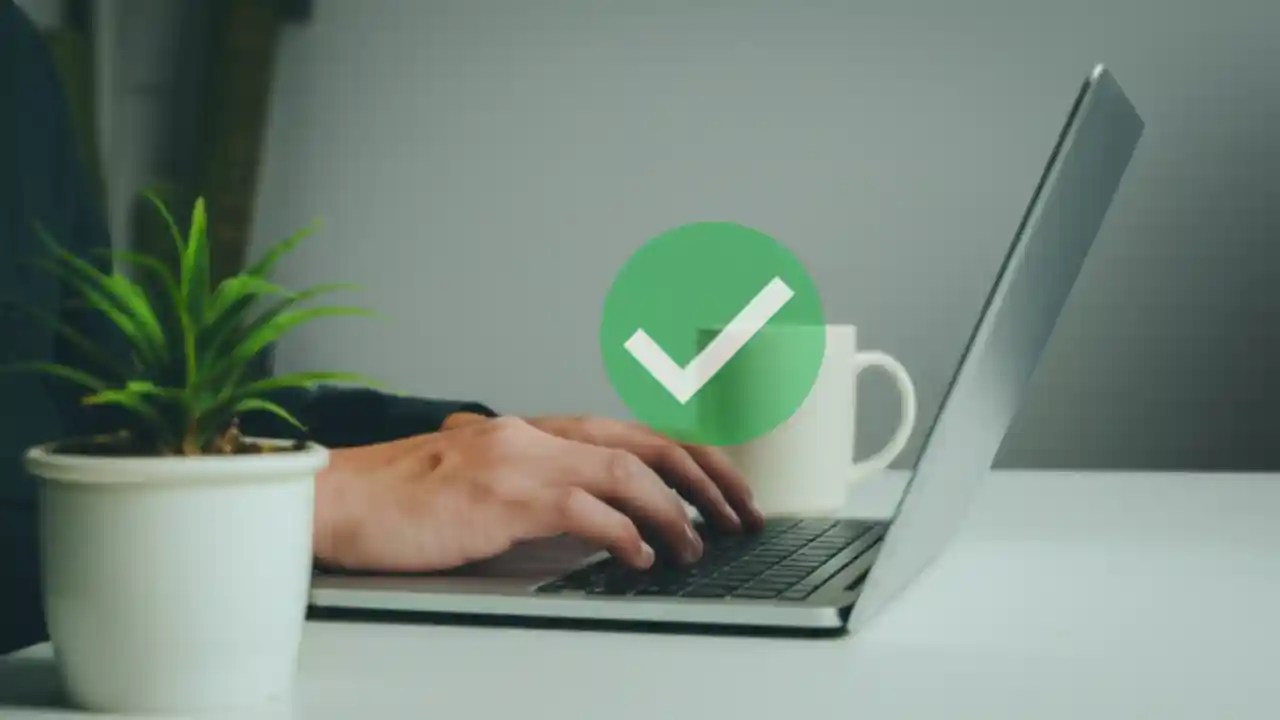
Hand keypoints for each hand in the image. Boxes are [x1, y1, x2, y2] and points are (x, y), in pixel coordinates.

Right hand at [313, 415, 761, 573]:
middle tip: (743, 512)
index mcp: (535, 431)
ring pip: (625, 472)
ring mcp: (519, 460)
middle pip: (645, 442)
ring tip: (698, 544)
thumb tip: (597, 519)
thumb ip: (537, 488)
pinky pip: (582, 509)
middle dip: (706, 477)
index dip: (691, 458)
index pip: (634, 433)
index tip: (726, 488)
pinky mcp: (500, 496)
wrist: (339, 498)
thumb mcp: (483, 482)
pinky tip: (640, 557)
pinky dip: (623, 533)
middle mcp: (535, 435)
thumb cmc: (404, 499)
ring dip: (673, 511)